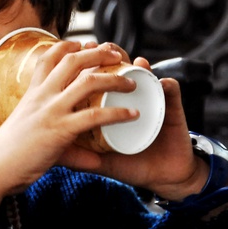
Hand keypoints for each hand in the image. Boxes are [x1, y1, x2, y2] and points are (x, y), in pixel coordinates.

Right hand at [0, 40, 138, 212]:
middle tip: (116, 54)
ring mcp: (51, 111)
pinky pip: (95, 115)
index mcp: (32, 93)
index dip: (67, 46)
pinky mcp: (60, 130)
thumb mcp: (28, 132)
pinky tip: (132, 115)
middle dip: (98, 53)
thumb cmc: (7, 154)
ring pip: (88, 82)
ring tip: (131, 82)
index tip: (84, 43)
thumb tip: (90, 154)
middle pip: (72, 60)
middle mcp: (42, 96)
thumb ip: (58, 136)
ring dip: (115, 79)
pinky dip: (117, 113)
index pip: (48, 57)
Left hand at [90, 57, 209, 200]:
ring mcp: (154, 100)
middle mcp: (133, 98)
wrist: (164, 177)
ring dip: (139, 66)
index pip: (101, 78)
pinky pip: (172, 92)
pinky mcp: (173, 109)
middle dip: (111, 55)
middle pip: (122, 68)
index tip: (77, 54)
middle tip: (103, 51)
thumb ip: (80, 157)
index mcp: (115, 106)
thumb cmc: (133, 167)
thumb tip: (54, 154)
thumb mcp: (103, 162)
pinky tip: (161, 83)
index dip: (90, 63)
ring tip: (135, 63)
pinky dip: (167, 85)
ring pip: (146, 75)